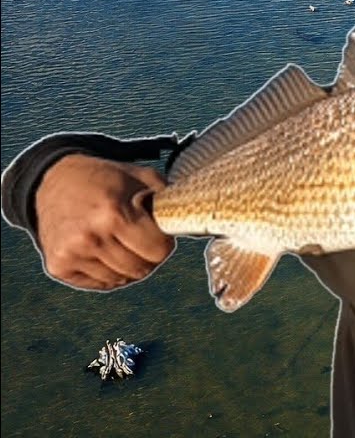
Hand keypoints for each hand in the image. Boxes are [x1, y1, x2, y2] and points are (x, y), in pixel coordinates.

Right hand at [34, 154, 174, 290]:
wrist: (53, 180)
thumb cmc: (106, 179)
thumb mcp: (142, 178)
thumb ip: (169, 201)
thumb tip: (192, 222)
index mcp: (114, 214)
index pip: (159, 251)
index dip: (164, 241)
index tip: (157, 230)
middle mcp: (90, 237)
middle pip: (142, 269)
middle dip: (149, 255)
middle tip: (141, 236)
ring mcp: (71, 254)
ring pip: (122, 279)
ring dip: (129, 264)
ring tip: (121, 240)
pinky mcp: (58, 266)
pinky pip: (101, 283)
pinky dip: (109, 271)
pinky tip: (104, 249)